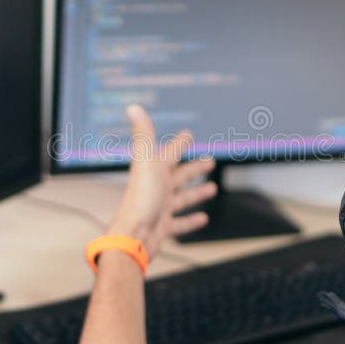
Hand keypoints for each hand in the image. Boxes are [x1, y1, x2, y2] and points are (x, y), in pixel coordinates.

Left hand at [108, 105, 217, 257]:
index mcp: (153, 171)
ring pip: (181, 198)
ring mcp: (159, 208)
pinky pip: (180, 223)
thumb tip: (133, 107)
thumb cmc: (140, 200)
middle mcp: (156, 188)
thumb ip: (143, 135)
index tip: (188, 134)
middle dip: (194, 167)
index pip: (169, 152)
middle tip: (209, 161)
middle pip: (178, 175)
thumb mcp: (146, 162)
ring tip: (211, 188)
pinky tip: (202, 218)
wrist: (134, 236)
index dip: (180, 143)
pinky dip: (191, 220)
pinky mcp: (162, 227)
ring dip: (196, 193)